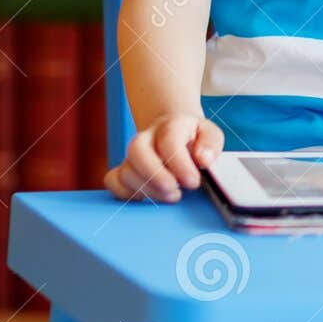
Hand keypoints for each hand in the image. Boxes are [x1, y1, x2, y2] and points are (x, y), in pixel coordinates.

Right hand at [104, 114, 222, 202]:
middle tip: (175, 192)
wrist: (175, 131)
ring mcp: (132, 153)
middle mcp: (147, 136)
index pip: (169, 140)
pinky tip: (146, 197)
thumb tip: (204, 159)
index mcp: (171, 124)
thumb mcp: (210, 134)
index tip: (193, 182)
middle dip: (156, 177)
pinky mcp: (123, 168)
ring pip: (125, 169)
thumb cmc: (194, 137)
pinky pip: (112, 180)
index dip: (180, 164)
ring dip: (147, 189)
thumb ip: (211, 144)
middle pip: (136, 150)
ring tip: (170, 195)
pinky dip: (125, 193)